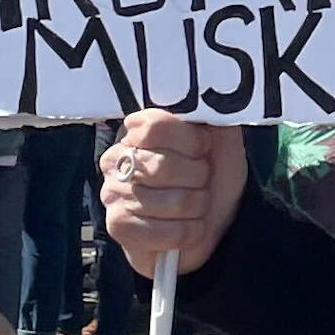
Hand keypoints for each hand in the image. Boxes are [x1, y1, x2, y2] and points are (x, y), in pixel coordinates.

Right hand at [103, 114, 250, 276]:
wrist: (213, 228)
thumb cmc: (212, 180)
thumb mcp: (221, 143)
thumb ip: (212, 118)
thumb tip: (200, 101)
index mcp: (137, 132)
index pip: (156, 126)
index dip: (191, 142)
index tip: (203, 150)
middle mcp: (116, 160)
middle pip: (163, 166)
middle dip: (198, 178)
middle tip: (201, 182)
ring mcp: (113, 195)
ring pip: (173, 201)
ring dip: (197, 206)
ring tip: (195, 206)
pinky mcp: (118, 229)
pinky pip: (168, 232)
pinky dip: (190, 232)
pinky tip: (187, 228)